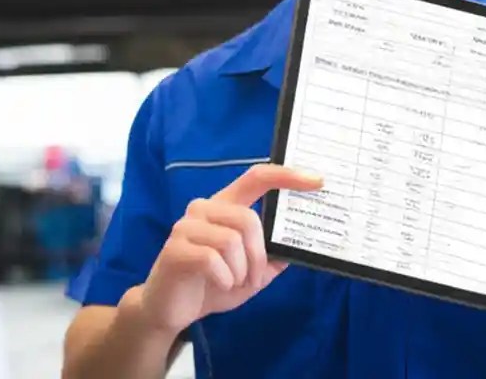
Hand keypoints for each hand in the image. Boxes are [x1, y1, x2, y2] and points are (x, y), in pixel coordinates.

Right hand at [137, 164, 323, 335]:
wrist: (170, 308)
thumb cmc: (211, 284)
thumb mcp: (251, 273)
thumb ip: (272, 257)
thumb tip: (299, 244)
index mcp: (225, 206)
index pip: (256, 178)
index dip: (286, 176)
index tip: (316, 180)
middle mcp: (204, 209)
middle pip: (248, 218)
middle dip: (259, 255)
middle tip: (256, 278)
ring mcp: (186, 227)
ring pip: (232, 240)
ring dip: (241, 271)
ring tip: (234, 283)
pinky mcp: (175, 249)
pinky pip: (212, 259)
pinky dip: (225, 278)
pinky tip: (220, 284)